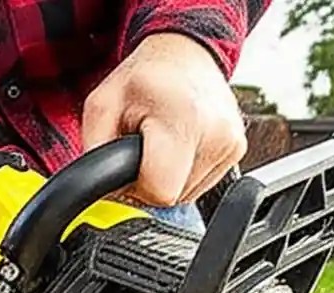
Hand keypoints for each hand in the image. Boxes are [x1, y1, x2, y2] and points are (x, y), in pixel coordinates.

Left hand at [82, 33, 246, 207]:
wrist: (183, 55)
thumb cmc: (143, 77)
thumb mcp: (101, 107)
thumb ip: (95, 153)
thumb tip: (101, 191)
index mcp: (183, 120)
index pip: (159, 193)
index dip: (137, 187)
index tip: (131, 163)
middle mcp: (216, 133)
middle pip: (173, 197)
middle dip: (151, 180)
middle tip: (145, 146)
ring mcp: (231, 143)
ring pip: (188, 194)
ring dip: (169, 175)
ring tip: (163, 140)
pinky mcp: (238, 150)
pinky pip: (203, 183)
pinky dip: (185, 170)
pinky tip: (180, 143)